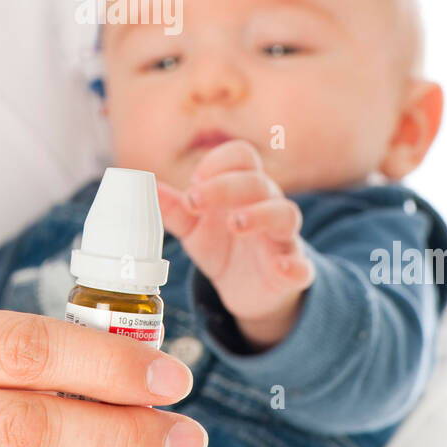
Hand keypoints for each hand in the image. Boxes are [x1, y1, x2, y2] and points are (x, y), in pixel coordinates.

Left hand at [158, 139, 314, 347]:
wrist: (249, 290)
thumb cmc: (223, 247)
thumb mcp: (193, 228)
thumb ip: (172, 208)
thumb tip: (143, 185)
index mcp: (243, 188)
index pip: (241, 156)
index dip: (217, 162)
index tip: (193, 184)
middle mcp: (267, 205)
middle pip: (258, 181)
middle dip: (227, 187)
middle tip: (196, 202)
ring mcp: (283, 238)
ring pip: (285, 214)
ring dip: (261, 215)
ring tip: (235, 224)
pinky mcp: (293, 271)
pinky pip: (303, 266)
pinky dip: (295, 265)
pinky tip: (282, 267)